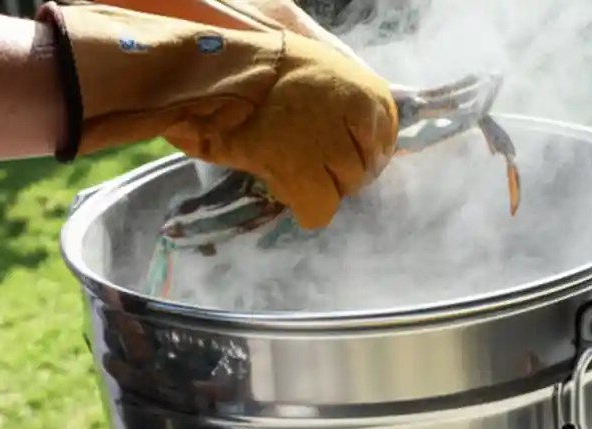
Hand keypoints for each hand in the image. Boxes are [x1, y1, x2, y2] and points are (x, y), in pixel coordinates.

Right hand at [38, 2, 397, 228]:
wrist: (207, 65)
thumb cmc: (253, 57)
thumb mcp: (310, 54)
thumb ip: (338, 85)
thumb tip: (362, 125)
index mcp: (363, 89)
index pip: (384, 139)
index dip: (359, 149)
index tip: (335, 148)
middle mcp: (357, 118)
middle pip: (364, 170)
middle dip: (335, 169)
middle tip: (300, 155)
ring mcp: (330, 145)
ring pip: (342, 191)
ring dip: (316, 186)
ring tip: (284, 164)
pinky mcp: (301, 172)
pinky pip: (319, 210)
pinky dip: (304, 207)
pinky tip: (282, 184)